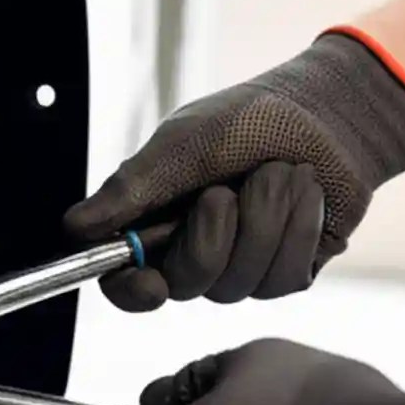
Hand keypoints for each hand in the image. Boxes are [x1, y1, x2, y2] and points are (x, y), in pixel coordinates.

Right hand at [65, 32, 404, 310]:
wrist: (330, 112)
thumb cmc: (249, 120)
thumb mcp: (181, 145)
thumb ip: (130, 189)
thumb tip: (74, 226)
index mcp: (155, 224)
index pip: (124, 282)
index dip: (133, 292)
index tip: (152, 284)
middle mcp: (193, 253)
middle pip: (186, 285)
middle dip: (213, 236)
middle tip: (226, 190)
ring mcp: (241, 268)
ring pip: (239, 284)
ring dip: (264, 219)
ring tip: (278, 174)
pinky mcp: (286, 272)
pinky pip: (283, 276)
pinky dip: (298, 227)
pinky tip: (305, 194)